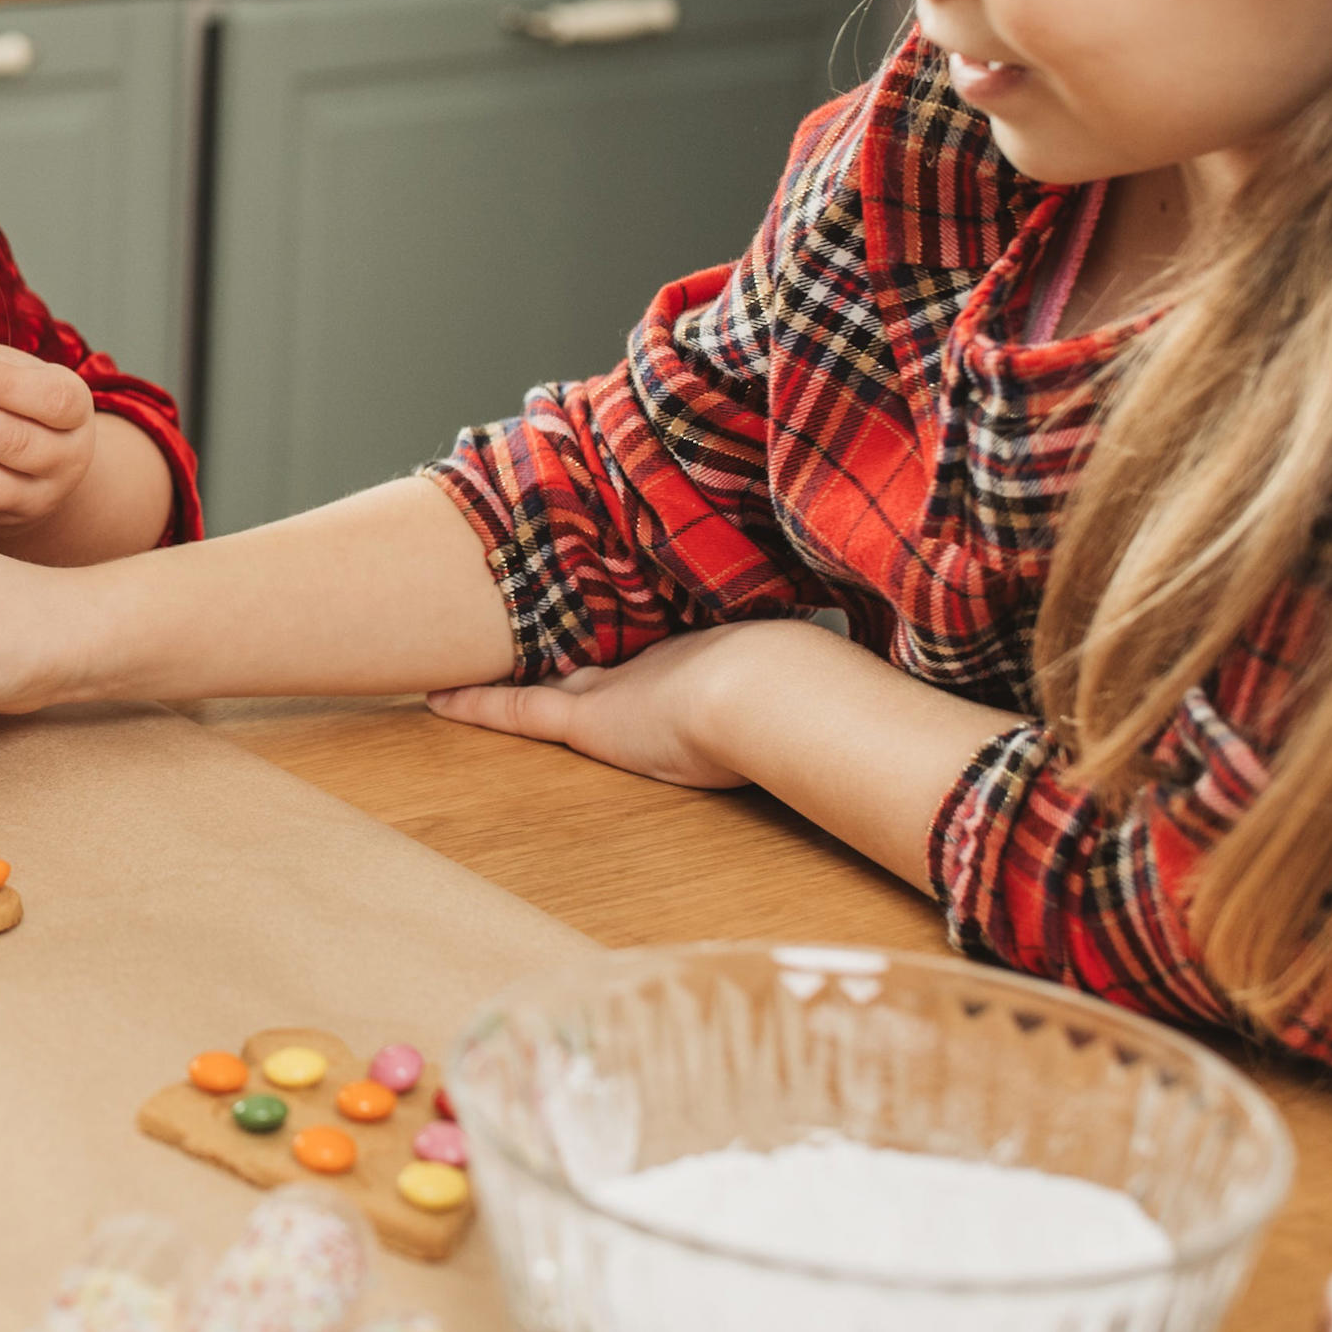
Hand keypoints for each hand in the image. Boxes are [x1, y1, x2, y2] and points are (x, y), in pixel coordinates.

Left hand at [425, 619, 1030, 892]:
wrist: (786, 696)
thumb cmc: (815, 699)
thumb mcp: (821, 690)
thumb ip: (839, 708)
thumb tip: (897, 727)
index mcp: (701, 658)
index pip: (645, 636)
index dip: (621, 623)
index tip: (603, 610)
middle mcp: (653, 662)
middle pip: (590, 641)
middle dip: (558, 628)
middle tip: (514, 604)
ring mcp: (619, 687)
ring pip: (547, 668)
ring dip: (509, 658)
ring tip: (462, 636)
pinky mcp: (589, 718)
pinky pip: (517, 712)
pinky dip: (477, 707)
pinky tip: (433, 702)